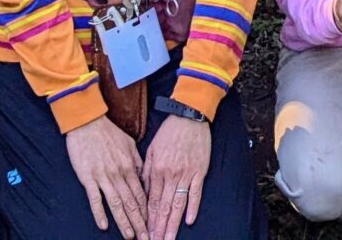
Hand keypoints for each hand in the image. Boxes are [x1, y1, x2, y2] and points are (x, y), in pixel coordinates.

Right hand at [64, 115, 147, 236]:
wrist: (87, 121)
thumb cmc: (108, 132)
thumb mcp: (129, 144)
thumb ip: (137, 162)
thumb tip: (142, 177)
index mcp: (130, 166)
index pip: (142, 194)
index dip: (148, 211)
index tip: (153, 225)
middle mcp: (119, 174)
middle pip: (132, 203)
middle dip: (140, 223)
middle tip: (147, 238)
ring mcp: (103, 176)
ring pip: (116, 204)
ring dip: (124, 222)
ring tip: (130, 236)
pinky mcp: (88, 177)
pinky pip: (95, 198)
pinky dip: (99, 212)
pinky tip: (103, 225)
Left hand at [141, 114, 210, 239]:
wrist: (190, 115)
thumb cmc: (170, 131)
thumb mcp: (152, 148)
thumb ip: (146, 170)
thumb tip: (142, 188)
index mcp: (157, 169)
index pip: (151, 201)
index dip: (148, 219)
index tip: (145, 233)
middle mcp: (170, 174)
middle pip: (163, 207)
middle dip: (159, 228)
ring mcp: (186, 174)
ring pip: (178, 204)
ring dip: (173, 223)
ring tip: (169, 238)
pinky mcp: (200, 170)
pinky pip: (195, 192)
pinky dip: (192, 207)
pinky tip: (188, 220)